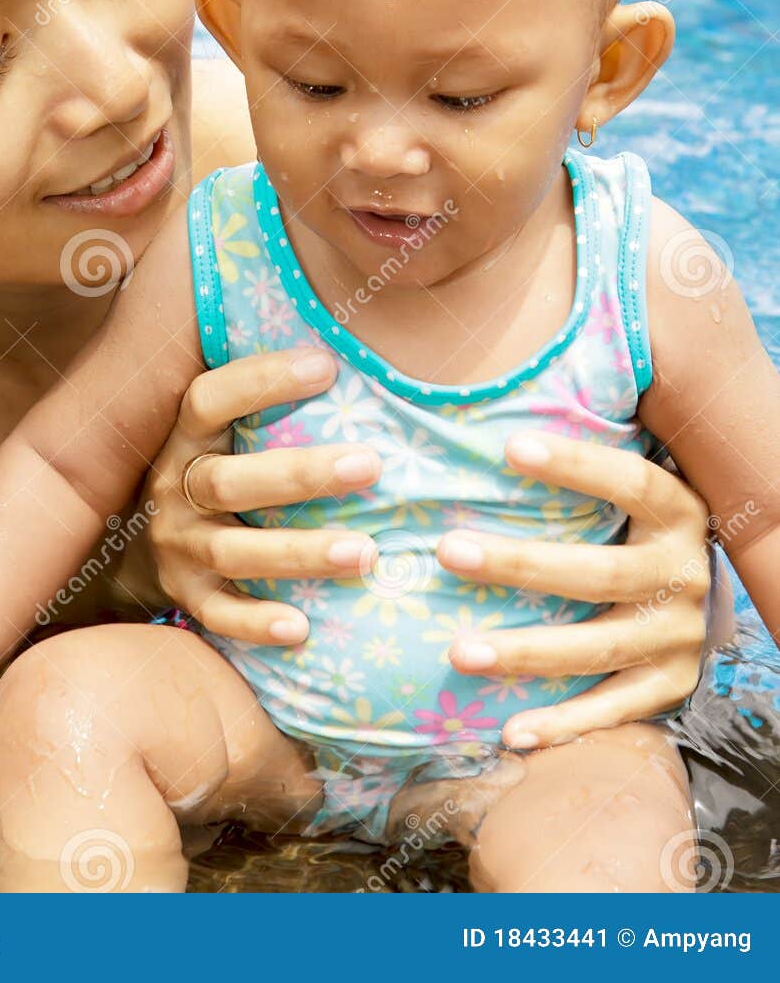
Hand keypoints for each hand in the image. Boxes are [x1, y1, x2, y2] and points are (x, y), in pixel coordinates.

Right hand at [146, 346, 382, 643]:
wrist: (129, 544)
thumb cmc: (209, 466)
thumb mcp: (215, 430)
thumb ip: (258, 400)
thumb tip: (341, 348)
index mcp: (184, 437)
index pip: (209, 400)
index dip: (262, 380)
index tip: (327, 366)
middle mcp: (173, 488)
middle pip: (231, 482)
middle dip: (303, 474)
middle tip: (372, 465)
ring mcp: (176, 547)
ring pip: (235, 551)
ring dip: (301, 553)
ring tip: (366, 553)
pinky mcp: (183, 596)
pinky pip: (219, 615)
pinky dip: (256, 623)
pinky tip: (302, 627)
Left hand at [437, 431, 709, 748]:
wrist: (697, 592)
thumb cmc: (633, 522)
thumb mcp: (632, 485)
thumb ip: (588, 454)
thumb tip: (502, 411)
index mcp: (677, 512)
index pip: (630, 481)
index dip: (575, 465)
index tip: (509, 445)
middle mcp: (685, 574)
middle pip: (597, 573)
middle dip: (518, 564)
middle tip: (447, 550)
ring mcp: (679, 635)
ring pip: (597, 647)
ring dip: (524, 652)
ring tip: (458, 651)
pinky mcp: (670, 685)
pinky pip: (613, 710)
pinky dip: (563, 723)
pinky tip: (508, 732)